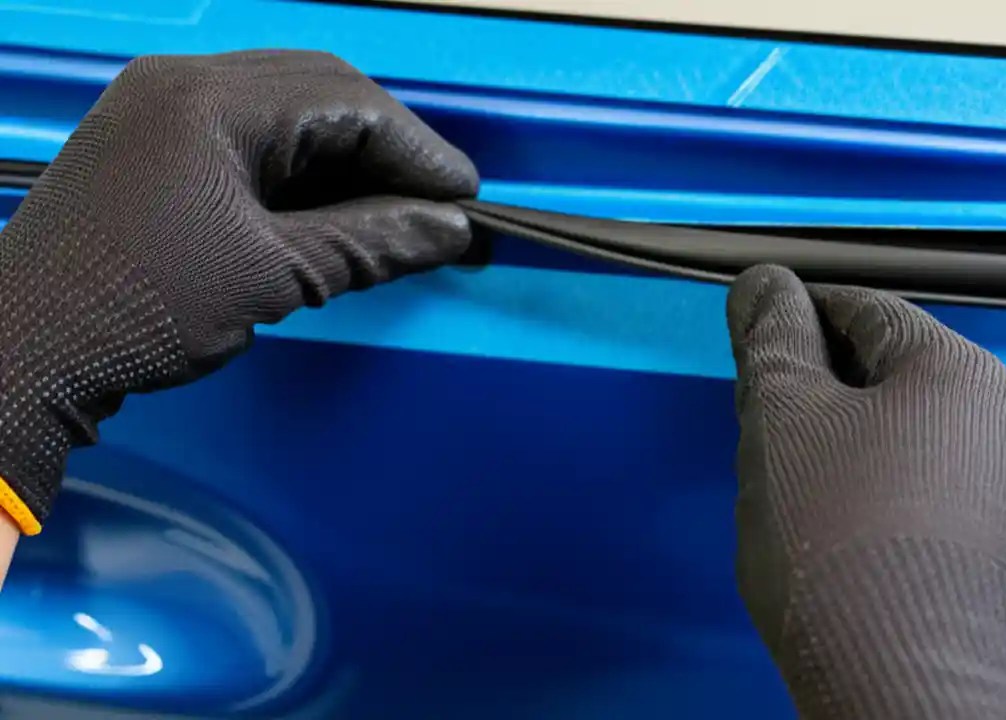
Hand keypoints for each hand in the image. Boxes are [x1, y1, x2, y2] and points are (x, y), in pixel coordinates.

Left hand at [0, 50, 476, 534]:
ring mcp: (158, 106)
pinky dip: (297, 167)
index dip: (418, 150)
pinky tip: (329, 209)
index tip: (463, 197)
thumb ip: (372, 242)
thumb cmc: (138, 309)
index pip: (349, 102)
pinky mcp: (149, 141)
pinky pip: (246, 131)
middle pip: (320, 92)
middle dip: (387, 148)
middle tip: (436, 203)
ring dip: (344, 157)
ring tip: (391, 212)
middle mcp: (182, 83)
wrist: (25, 350)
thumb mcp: (275, 275)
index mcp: (211, 100)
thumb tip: (449, 231)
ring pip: (285, 109)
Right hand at [726, 266, 1005, 719]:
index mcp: (961, 372)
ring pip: (929, 450)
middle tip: (770, 427)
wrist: (912, 684)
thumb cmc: (837, 534)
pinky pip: (949, 511)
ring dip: (868, 453)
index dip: (803, 315)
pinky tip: (860, 547)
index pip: (868, 310)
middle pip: (904, 382)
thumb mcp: (783, 421)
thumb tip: (766, 282)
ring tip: (808, 495)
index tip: (758, 337)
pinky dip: (901, 509)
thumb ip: (772, 342)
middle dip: (832, 392)